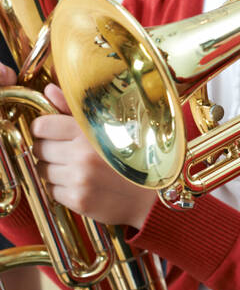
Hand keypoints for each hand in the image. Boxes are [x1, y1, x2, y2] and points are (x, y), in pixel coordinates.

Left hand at [30, 84, 156, 230]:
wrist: (150, 194)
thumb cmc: (132, 154)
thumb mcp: (107, 123)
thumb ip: (72, 107)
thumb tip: (48, 89)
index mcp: (88, 132)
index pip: (42, 126)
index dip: (44, 127)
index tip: (51, 130)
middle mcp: (82, 155)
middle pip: (39, 148)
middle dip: (48, 148)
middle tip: (65, 149)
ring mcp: (79, 180)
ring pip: (43, 170)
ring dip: (53, 168)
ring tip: (73, 166)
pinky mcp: (78, 200)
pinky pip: (51, 190)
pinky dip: (60, 186)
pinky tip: (78, 182)